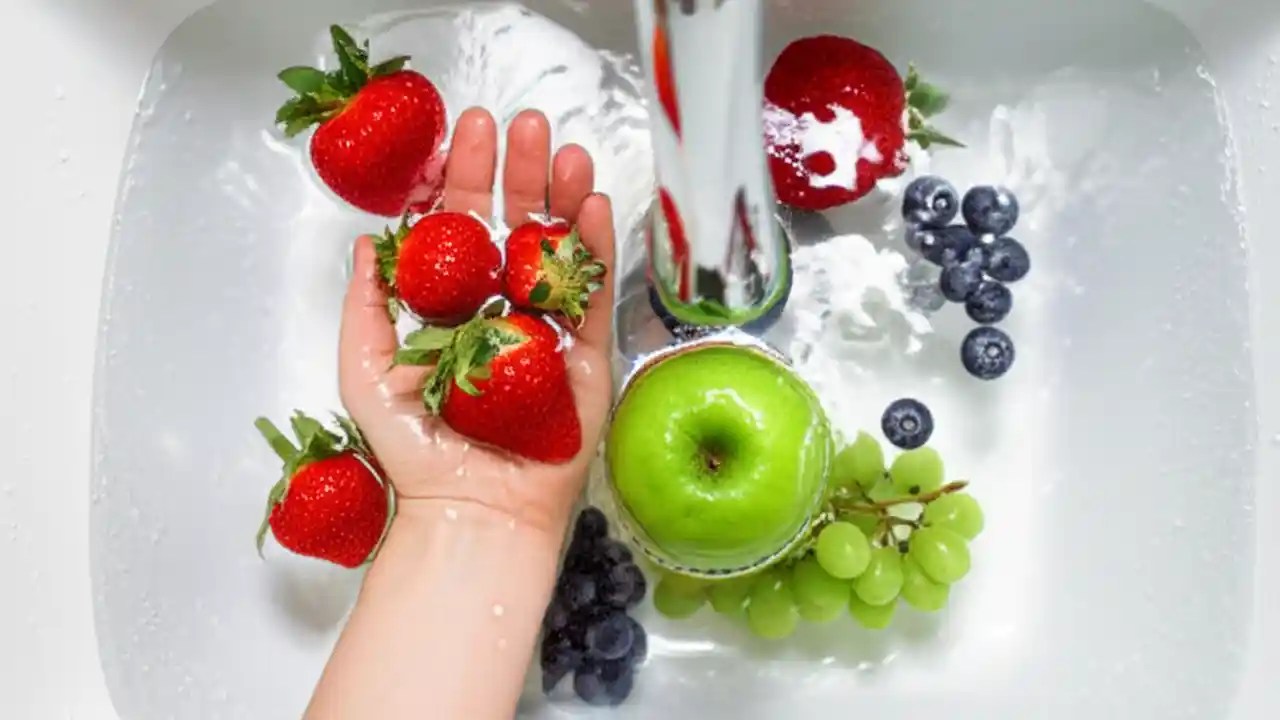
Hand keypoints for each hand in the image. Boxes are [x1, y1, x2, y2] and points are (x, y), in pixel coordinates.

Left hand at [338, 108, 614, 536]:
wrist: (472, 511)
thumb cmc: (414, 454)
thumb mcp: (366, 372)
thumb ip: (365, 306)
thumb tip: (364, 242)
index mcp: (451, 308)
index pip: (460, 229)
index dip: (465, 179)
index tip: (468, 133)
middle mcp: (501, 310)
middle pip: (512, 226)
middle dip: (518, 171)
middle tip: (525, 123)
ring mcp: (547, 330)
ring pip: (557, 249)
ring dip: (562, 197)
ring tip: (565, 149)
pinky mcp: (587, 357)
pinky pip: (594, 295)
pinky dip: (596, 249)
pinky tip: (594, 205)